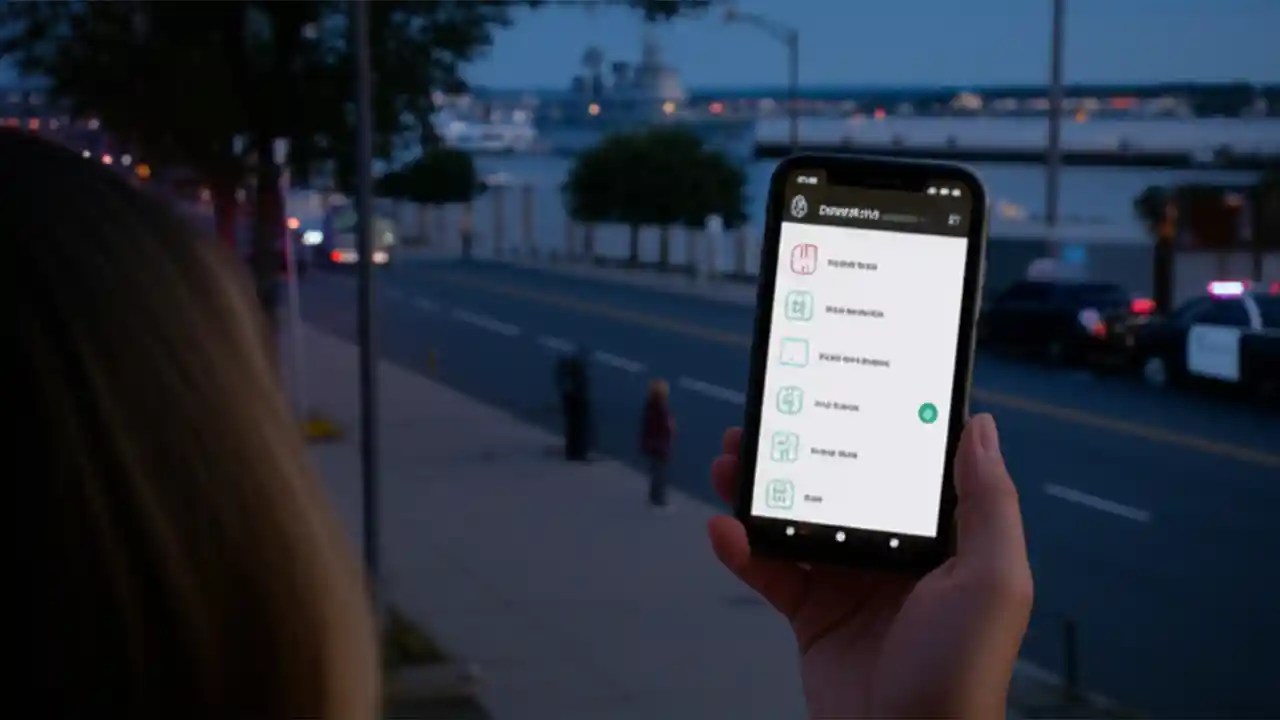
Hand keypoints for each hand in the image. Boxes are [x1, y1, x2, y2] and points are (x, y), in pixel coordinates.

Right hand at [707, 414, 1032, 718]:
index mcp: (942, 540)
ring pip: (797, 519)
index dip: (873, 426)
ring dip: (760, 490)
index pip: (904, 468)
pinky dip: (741, 549)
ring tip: (730, 461)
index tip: (843, 384)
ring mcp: (848, 584)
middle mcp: (894, 554)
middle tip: (763, 422)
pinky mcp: (810, 616)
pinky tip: (721, 529)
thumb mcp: (993, 580)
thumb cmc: (962, 670)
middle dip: (800, 452)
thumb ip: (988, 502)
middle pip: (839, 485)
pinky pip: (770, 571)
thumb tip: (980, 425)